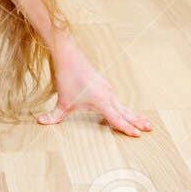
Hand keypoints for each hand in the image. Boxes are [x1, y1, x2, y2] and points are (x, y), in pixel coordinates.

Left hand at [38, 37, 153, 136]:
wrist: (69, 56)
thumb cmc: (67, 78)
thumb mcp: (61, 101)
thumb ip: (53, 116)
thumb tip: (40, 122)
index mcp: (101, 101)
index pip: (116, 118)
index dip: (127, 128)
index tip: (138, 135)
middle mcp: (108, 95)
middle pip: (126, 111)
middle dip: (138, 121)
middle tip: (150, 128)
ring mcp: (108, 89)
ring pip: (123, 105)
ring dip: (134, 114)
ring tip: (144, 122)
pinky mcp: (104, 85)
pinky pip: (117, 100)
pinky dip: (124, 108)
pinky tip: (126, 112)